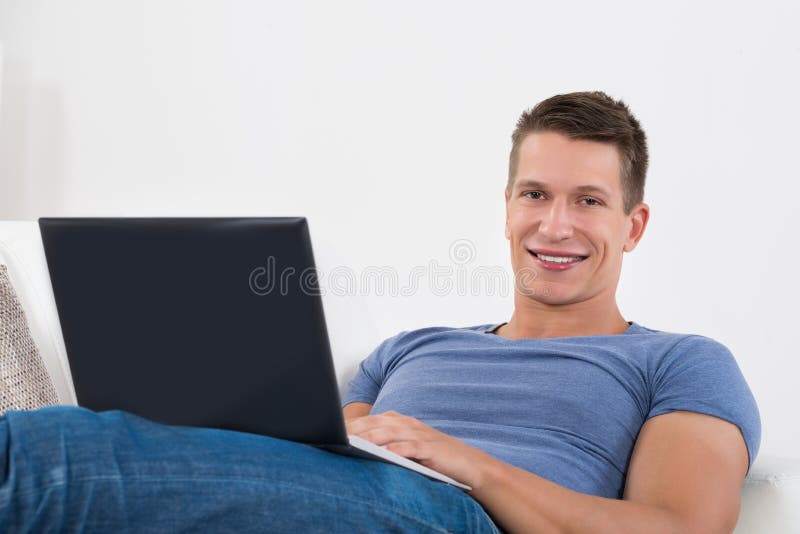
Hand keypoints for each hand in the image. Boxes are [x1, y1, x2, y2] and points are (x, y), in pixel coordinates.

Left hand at [345, 410, 493, 489]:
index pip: (371, 419)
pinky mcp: (430, 449)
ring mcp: (419, 435)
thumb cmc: (433, 456)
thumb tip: (355, 447)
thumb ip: (385, 442)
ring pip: (391, 432)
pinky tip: (386, 452)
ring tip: (354, 441)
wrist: (467, 463)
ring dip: (372, 436)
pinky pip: (411, 447)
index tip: (331, 428)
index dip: (352, 423)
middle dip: (356, 427)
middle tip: (336, 433)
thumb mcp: (407, 445)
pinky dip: (398, 448)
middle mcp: (408, 424)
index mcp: (400, 421)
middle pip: (377, 423)